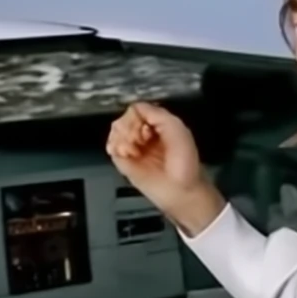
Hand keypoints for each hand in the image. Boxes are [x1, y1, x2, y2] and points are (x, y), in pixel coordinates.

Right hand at [105, 103, 224, 234]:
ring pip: (115, 132)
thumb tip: (134, 107)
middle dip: (129, 125)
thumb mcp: (176, 127)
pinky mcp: (124, 164)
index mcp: (157, 126)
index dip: (138, 115)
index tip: (147, 126)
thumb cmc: (184, 162)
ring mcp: (133, 150)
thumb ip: (156, 113)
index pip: (137, 110)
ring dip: (123, 136)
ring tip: (135, 147)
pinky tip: (128, 152)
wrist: (181, 190)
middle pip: (124, 119)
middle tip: (141, 137)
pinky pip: (111, 148)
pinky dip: (117, 147)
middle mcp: (143, 136)